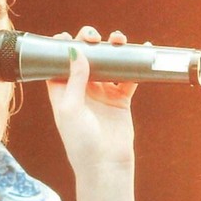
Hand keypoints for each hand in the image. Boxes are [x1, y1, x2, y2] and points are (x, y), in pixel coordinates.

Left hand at [46, 25, 136, 172]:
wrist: (105, 164)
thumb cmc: (81, 142)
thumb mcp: (71, 109)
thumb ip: (74, 79)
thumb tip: (75, 50)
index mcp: (63, 93)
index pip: (58, 64)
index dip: (61, 48)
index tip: (67, 36)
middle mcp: (81, 91)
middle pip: (84, 57)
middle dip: (89, 42)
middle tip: (93, 38)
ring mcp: (102, 93)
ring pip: (108, 62)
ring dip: (112, 47)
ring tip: (118, 40)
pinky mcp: (121, 99)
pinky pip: (129, 75)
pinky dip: (135, 62)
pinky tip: (141, 49)